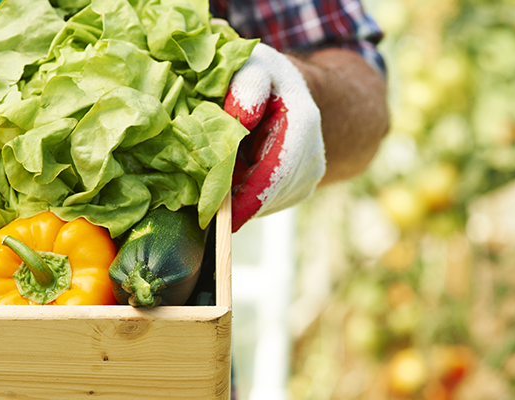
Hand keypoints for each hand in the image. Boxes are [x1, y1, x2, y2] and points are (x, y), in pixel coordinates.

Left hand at [224, 43, 324, 231]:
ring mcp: (310, 176)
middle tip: (201, 202)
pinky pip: (267, 203)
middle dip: (234, 202)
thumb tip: (242, 118)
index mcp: (302, 123)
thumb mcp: (252, 67)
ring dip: (238, 198)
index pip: (276, 172)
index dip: (248, 199)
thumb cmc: (260, 75)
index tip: (221, 218)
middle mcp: (313, 155)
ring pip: (267, 202)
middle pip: (270, 194)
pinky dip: (245, 196)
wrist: (286, 90)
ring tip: (218, 175)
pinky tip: (234, 175)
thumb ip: (247, 85)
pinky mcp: (301, 189)